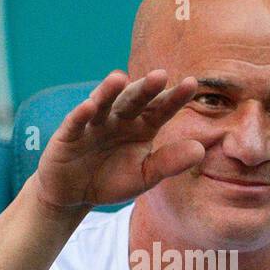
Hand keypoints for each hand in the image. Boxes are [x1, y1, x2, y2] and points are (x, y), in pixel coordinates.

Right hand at [32, 69, 203, 210]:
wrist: (75, 194)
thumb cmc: (112, 180)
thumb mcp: (144, 176)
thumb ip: (169, 163)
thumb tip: (200, 150)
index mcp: (142, 126)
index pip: (160, 109)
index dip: (174, 98)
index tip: (192, 84)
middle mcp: (119, 119)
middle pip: (134, 100)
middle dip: (145, 88)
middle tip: (160, 75)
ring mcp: (93, 124)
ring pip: (103, 104)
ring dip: (109, 91)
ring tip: (119, 78)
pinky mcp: (68, 135)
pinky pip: (75, 123)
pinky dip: (81, 114)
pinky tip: (89, 106)